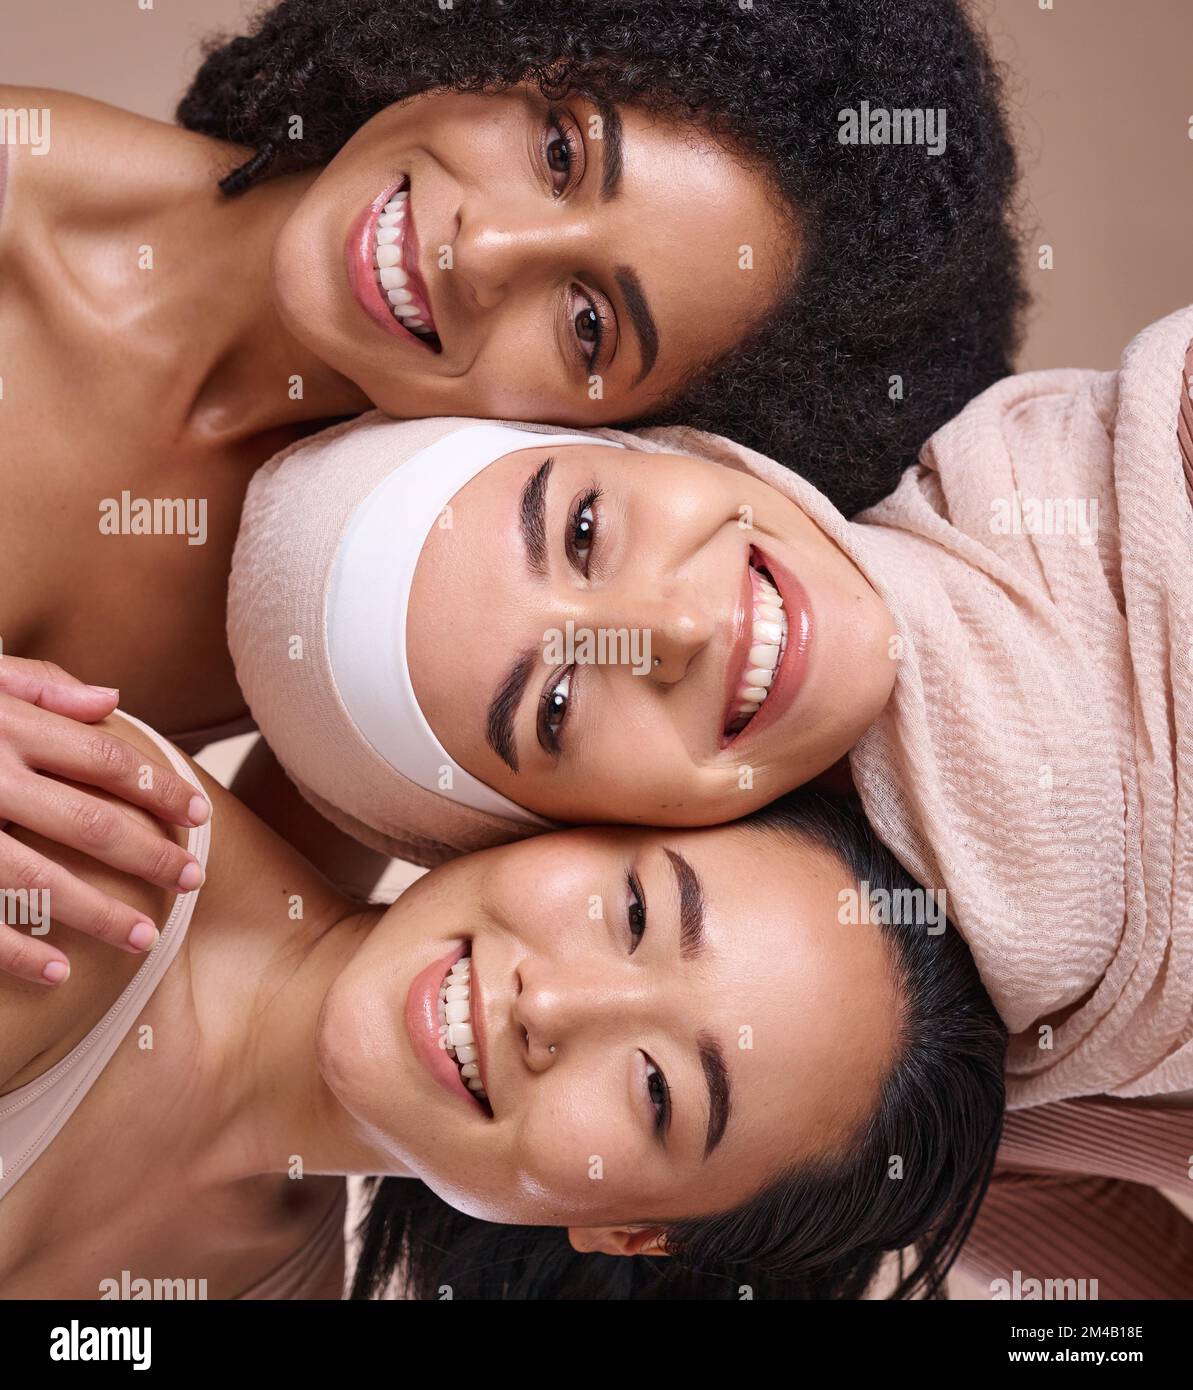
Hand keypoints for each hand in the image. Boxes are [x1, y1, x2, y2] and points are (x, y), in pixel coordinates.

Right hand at [0, 659, 208, 984]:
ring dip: (98, 913)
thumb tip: (111, 699)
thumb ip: (38, 686)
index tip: (199, 813)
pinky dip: (17, 951)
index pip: (104, 758)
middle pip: (89, 821)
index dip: (158, 786)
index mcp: (4, 724)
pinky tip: (59, 972)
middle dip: (150, 854)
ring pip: (39, 879)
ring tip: (145, 938)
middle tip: (195, 878)